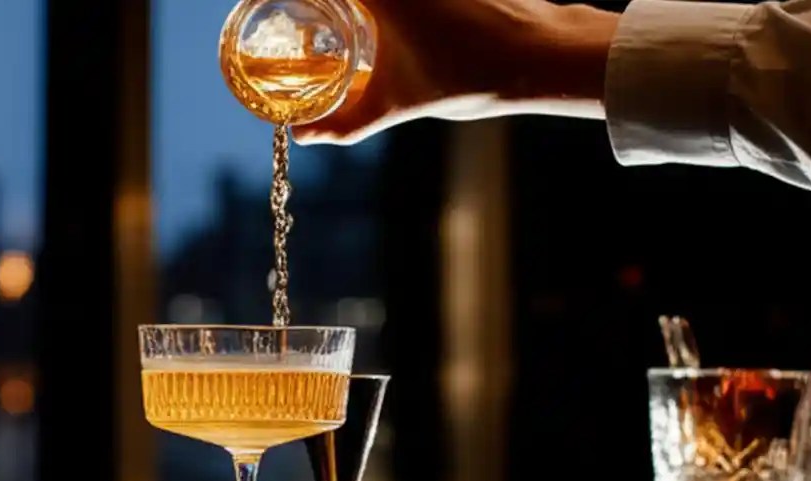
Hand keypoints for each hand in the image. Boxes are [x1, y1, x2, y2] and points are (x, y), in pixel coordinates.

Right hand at [292, 0, 620, 145]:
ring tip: (320, 16)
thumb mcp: (398, 103)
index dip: (288, 0)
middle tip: (294, 15)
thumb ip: (347, 121)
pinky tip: (363, 19)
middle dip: (315, 3)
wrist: (541, 55)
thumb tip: (303, 136)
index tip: (269, 8)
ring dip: (345, 5)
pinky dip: (370, 5)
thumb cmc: (471, 76)